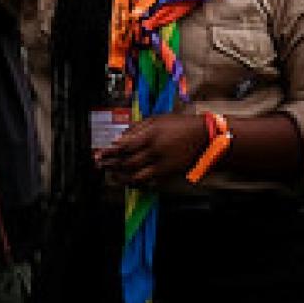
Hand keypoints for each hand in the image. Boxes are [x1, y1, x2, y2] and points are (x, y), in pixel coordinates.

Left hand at [96, 112, 211, 187]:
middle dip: (112, 165)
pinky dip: (137, 183)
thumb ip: (137, 128)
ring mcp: (161, 164)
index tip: (101, 154)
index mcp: (151, 134)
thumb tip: (120, 138)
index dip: (110, 152)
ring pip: (136, 176)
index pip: (124, 146)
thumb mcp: (157, 119)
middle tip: (102, 166)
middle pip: (127, 162)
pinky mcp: (168, 173)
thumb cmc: (179, 124)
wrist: (203, 136)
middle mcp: (154, 151)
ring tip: (114, 177)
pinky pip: (149, 182)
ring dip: (122, 177)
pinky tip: (131, 181)